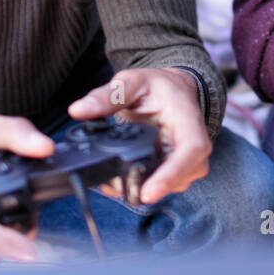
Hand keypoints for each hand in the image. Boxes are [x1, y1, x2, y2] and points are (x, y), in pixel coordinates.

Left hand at [68, 67, 211, 203]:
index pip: (190, 151)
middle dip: (148, 186)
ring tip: (114, 179)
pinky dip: (141, 185)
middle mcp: (195, 146)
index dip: (171, 174)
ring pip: (170, 186)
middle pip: (180, 177)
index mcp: (189, 121)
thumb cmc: (157, 87)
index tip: (148, 192)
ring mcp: (189, 162)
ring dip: (142, 186)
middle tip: (113, 185)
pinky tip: (120, 179)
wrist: (174, 91)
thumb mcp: (131, 82)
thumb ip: (107, 96)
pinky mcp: (178, 171)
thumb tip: (78, 110)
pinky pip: (162, 185)